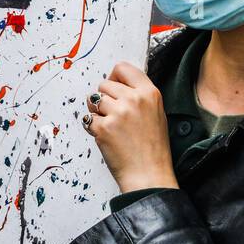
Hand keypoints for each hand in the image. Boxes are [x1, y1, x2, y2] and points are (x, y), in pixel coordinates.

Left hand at [84, 61, 178, 194]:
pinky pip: (87, 119)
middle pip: (103, 84)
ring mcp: (118, 113)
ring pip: (93, 100)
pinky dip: (93, 127)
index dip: (114, 77)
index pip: (123, 68)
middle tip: (114, 115)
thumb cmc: (152, 148)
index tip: (113, 87)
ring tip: (112, 126)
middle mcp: (134, 100)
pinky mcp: (103, 127)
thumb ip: (138, 96)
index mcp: (150, 93)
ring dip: (96, 112)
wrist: (149, 174)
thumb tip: (116, 83)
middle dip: (104, 98)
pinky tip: (107, 137)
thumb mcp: (155, 113)